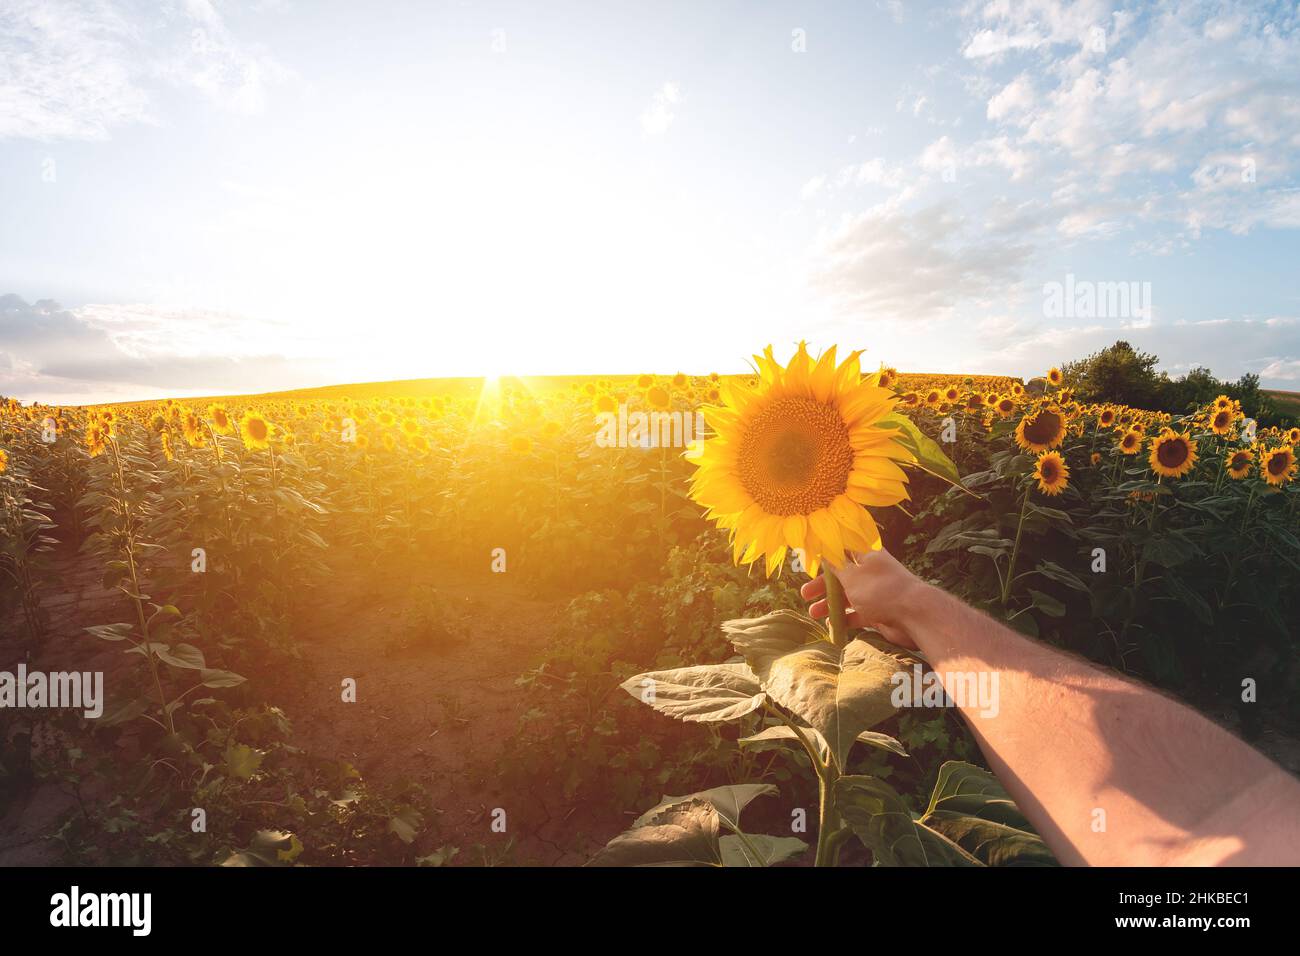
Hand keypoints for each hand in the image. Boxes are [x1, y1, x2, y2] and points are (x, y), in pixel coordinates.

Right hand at [799, 547, 924, 648]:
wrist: (914, 616)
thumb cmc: (880, 590)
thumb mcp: (851, 574)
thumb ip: (835, 564)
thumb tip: (824, 549)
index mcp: (866, 554)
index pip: (842, 548)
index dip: (825, 554)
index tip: (808, 560)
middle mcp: (871, 571)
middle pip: (842, 575)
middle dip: (822, 585)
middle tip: (805, 594)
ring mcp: (875, 592)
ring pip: (848, 596)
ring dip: (830, 604)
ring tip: (814, 614)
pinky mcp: (878, 610)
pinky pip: (857, 613)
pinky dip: (845, 618)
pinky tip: (832, 625)